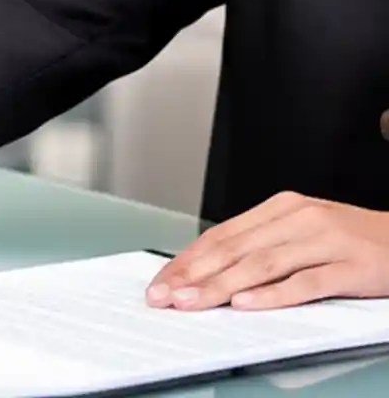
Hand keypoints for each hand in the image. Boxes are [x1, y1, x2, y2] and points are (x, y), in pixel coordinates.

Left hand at [146, 192, 388, 310]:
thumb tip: (207, 271)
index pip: (221, 235)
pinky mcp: (351, 266)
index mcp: (281, 208)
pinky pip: (306, 282)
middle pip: (235, 249)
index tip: (160, 282)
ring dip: (221, 286)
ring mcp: (326, 241)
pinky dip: (272, 294)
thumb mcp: (300, 232)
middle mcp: (299, 218)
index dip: (186, 260)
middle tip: (164, 296)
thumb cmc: (350, 240)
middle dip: (193, 275)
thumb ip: (260, 246)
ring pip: (262, 265)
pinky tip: (246, 304)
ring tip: (192, 302)